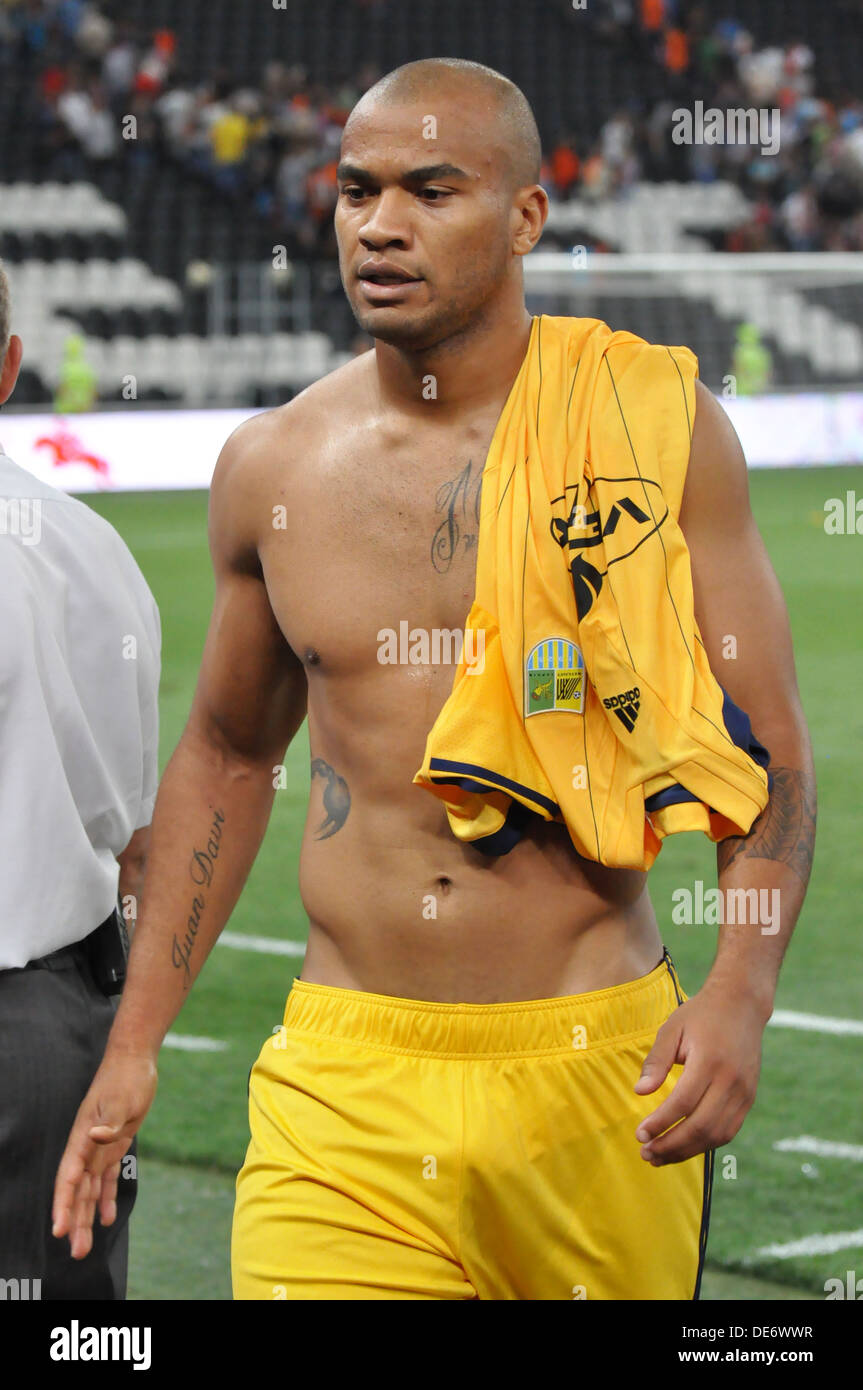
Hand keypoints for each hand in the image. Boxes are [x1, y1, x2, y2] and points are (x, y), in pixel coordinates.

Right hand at [52, 1052, 157, 1257]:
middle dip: (75, 1221)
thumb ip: (110, 1123)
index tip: (60, 1230)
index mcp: (83, 1137)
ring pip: (89, 1189)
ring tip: (85, 1247)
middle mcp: (87, 1146)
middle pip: (77, 1191)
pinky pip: (107, 1177)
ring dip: (87, 1217)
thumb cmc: (126, 1078)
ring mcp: (100, 1146)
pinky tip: (105, 1219)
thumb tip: (97, 1138)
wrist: (135, 1060)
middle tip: (77, 1252)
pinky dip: (105, 1197)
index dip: (64, 1204)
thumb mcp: (122, 1100)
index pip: (69, 1177)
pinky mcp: (115, 1144)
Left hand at [633, 983, 765, 1164]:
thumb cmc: (701, 1015)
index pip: (683, 1103)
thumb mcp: (672, 1028)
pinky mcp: (749, 1098)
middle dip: (671, 1145)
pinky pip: (728, 1130)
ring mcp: (744, 1092)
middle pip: (701, 1126)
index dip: (661, 1123)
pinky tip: (684, 1147)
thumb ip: (656, 1061)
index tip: (640, 1135)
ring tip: (660, 1157)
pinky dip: (706, 1144)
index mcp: (710, 1061)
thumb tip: (640, 1092)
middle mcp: (731, 1080)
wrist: (742, 1005)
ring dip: (687, 1151)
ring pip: (716, 1134)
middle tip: (646, 1154)